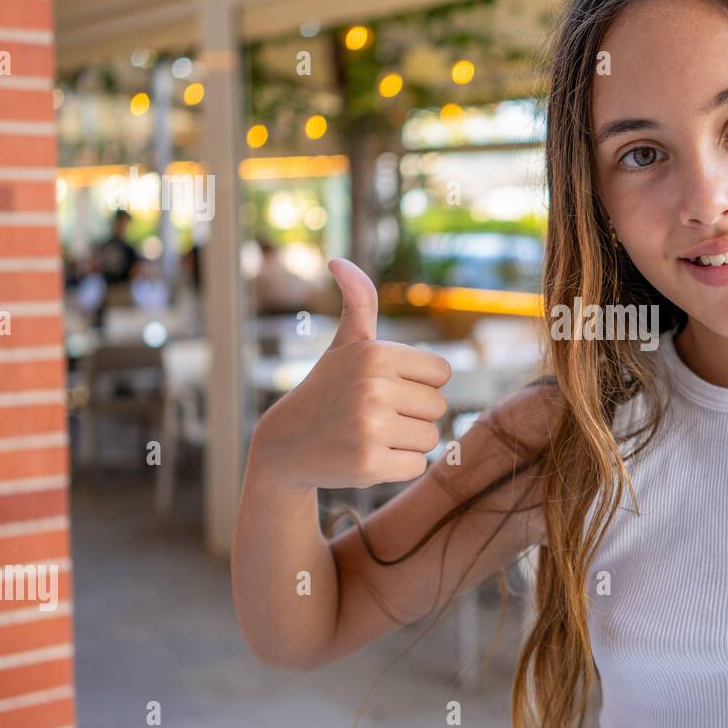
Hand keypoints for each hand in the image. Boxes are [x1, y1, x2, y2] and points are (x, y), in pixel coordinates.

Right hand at [253, 258, 450, 489]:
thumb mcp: (345, 344)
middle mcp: (373, 387)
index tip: (385, 387)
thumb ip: (359, 303)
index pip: (441, 373)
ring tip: (370, 434)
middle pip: (438, 407)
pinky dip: (398, 466)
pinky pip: (417, 465)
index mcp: (376, 354)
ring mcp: (371, 427)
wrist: (286, 445)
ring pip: (431, 438)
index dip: (418, 383)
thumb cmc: (328, 389)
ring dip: (407, 441)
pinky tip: (368, 457)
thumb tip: (339, 261)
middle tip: (373, 415)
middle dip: (412, 414)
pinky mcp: (369, 465)